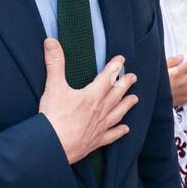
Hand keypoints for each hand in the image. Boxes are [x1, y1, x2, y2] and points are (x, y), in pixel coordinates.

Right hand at [39, 39, 137, 164]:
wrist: (53, 145)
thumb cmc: (54, 116)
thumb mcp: (53, 86)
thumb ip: (55, 63)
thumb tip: (51, 41)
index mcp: (92, 96)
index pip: (107, 78)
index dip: (115, 67)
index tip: (122, 60)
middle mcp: (100, 110)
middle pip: (116, 94)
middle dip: (125, 84)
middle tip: (133, 77)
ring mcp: (99, 127)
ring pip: (118, 113)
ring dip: (127, 105)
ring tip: (135, 99)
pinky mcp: (96, 141)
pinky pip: (111, 136)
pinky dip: (119, 132)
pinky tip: (126, 129)